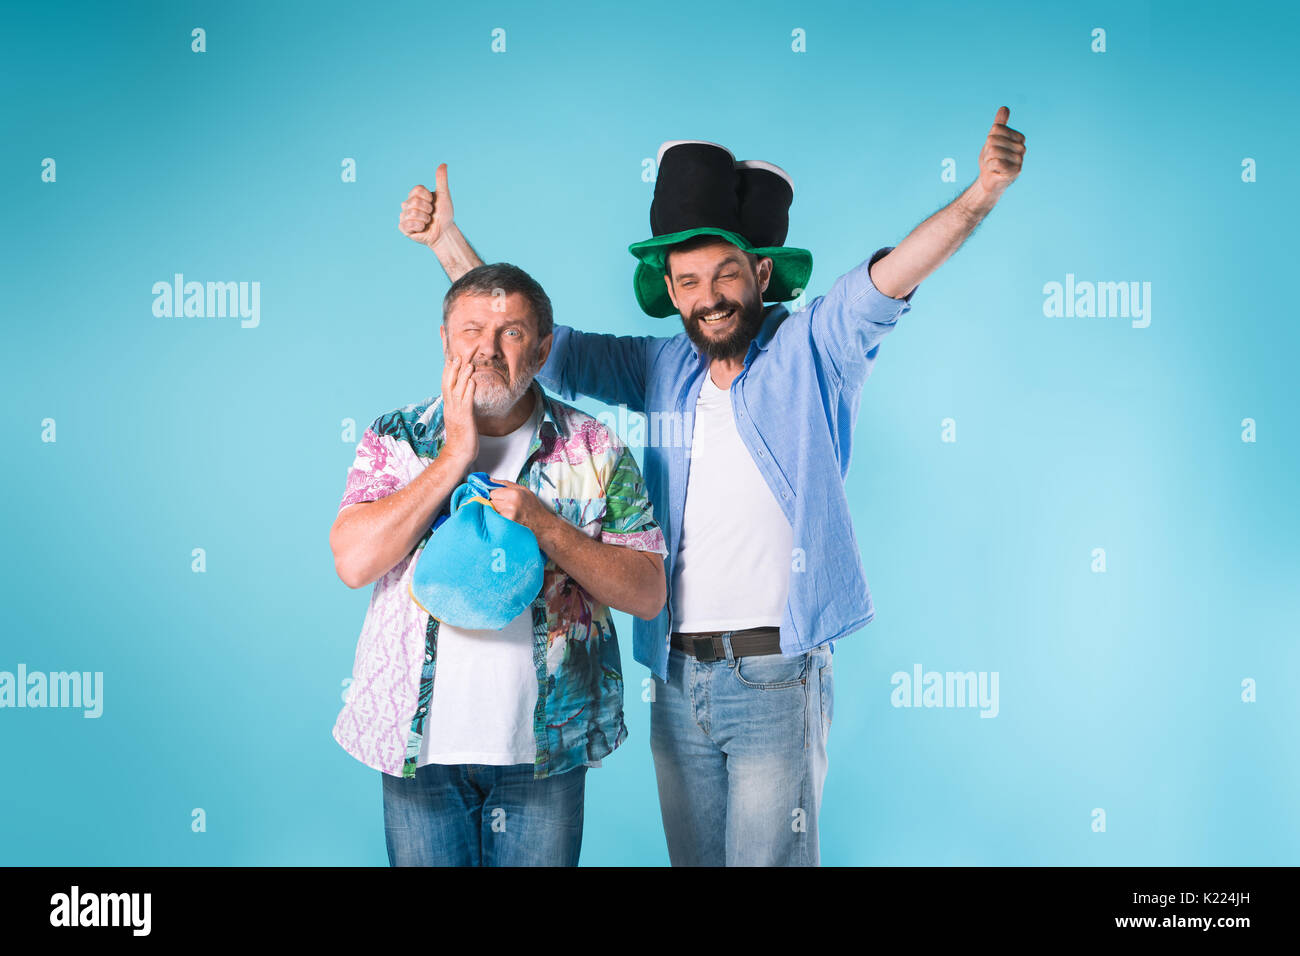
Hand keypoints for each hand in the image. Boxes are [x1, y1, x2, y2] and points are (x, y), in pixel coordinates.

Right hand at [399, 163, 454, 247]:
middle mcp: (407, 204)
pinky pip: (408, 224)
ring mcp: (404, 216)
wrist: (444, 232)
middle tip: (431, 214)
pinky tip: (422, 229)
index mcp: (415, 195)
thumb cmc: (444, 214)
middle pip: (415, 202)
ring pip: (412, 213)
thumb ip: (441, 180)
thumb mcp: (444, 195)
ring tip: (427, 222)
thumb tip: (443, 164)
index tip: (433, 203)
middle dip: (428, 210)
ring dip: (425, 219)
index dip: (428, 197)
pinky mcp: (403, 228)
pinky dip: (419, 227)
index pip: (417, 190)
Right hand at [441, 353, 477, 470]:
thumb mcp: (459, 420)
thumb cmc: (460, 439)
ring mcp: (456, 413)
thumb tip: (463, 400)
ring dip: (463, 376)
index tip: (451, 360)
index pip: (446, 386)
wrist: (457, 454)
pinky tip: (473, 381)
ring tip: (468, 363)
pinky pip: (467, 402)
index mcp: (449, 407)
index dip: (449, 372)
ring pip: (458, 390)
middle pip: (449, 385)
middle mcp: (450, 408)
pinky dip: (469, 390)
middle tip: (457, 356)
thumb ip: (460, 408)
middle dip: (453, 370)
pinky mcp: (465, 419)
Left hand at [487, 478, 556, 539]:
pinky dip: (499, 519)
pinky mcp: (507, 525)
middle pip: (491, 502)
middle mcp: (511, 505)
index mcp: (514, 494)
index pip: (492, 492)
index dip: (496, 495)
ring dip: (496, 512)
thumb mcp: (523, 490)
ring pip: (492, 511)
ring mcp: (508, 516)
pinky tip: (507, 519)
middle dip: (496, 503)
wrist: (542, 525)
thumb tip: (488, 480)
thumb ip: (505, 484)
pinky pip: (495, 519)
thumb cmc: (533, 507)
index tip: (501, 497)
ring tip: (507, 512)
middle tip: (506, 506)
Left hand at [975, 106, 1025, 200]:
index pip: (996, 129)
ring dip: (988, 159)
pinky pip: (995, 162)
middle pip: (993, 139)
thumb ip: (999, 124)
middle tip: (992, 158)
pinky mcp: (1014, 172)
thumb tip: (1004, 108)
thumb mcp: (993, 139)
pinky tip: (995, 171)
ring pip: (993, 151)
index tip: (992, 148)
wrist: (989, 179)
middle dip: (987, 150)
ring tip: (993, 165)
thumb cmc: (991, 158)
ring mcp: (1019, 160)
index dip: (989, 139)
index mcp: (1019, 138)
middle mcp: (1022, 148)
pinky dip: (990, 167)